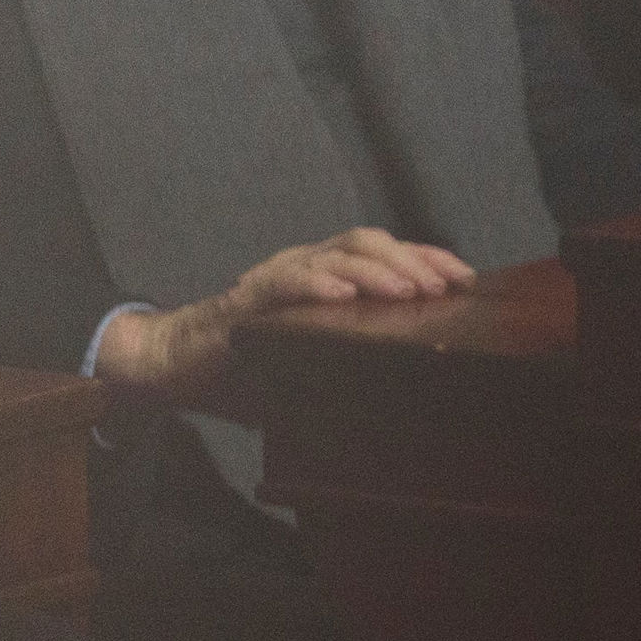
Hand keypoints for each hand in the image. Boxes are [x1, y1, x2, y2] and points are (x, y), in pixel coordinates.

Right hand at [94, 227, 476, 402]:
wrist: (173, 364)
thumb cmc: (247, 367)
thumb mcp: (311, 364)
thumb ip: (350, 364)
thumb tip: (409, 397)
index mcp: (325, 275)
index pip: (385, 253)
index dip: (427, 258)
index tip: (467, 277)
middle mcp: (304, 264)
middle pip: (367, 243)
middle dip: (411, 260)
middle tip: (446, 285)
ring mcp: (275, 276)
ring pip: (334, 255)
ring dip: (375, 270)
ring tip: (408, 289)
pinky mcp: (244, 299)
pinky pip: (284, 283)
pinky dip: (315, 285)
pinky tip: (342, 296)